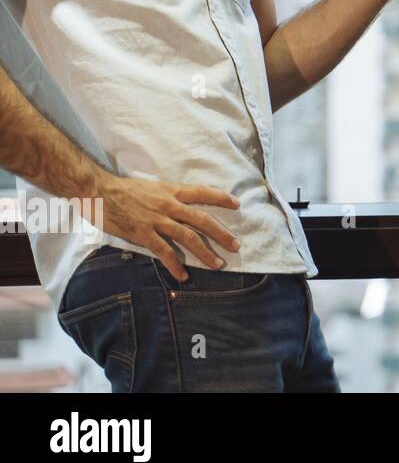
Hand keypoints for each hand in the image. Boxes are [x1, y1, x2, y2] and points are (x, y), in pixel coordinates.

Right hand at [95, 172, 241, 282]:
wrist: (98, 191)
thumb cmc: (124, 189)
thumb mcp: (153, 187)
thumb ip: (168, 196)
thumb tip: (182, 206)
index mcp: (171, 191)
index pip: (202, 192)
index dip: (221, 198)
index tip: (237, 204)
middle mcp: (168, 205)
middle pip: (202, 219)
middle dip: (221, 233)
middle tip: (236, 245)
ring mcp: (156, 220)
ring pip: (188, 237)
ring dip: (205, 252)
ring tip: (217, 264)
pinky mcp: (143, 233)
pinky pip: (164, 251)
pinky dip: (175, 265)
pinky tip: (183, 275)